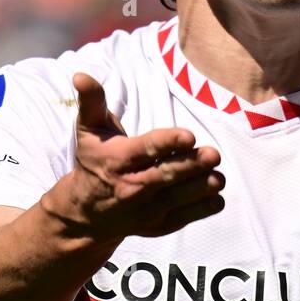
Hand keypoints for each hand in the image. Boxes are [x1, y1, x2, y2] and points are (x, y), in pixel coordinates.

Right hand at [59, 73, 224, 240]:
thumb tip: (80, 75)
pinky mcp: (156, 225)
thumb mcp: (88, 131)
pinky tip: (217, 198)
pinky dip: (201, 210)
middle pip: (165, 175)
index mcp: (117, 160)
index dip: (167, 143)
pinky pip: (182, 218)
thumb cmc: (93, 162)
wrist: (85, 214)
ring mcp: (144, 210)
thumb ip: (91, 101)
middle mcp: (130, 187)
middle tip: (214, 154)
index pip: (145, 150)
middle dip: (191, 165)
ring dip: (200, 188)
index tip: (189, 136)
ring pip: (176, 198)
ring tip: (218, 177)